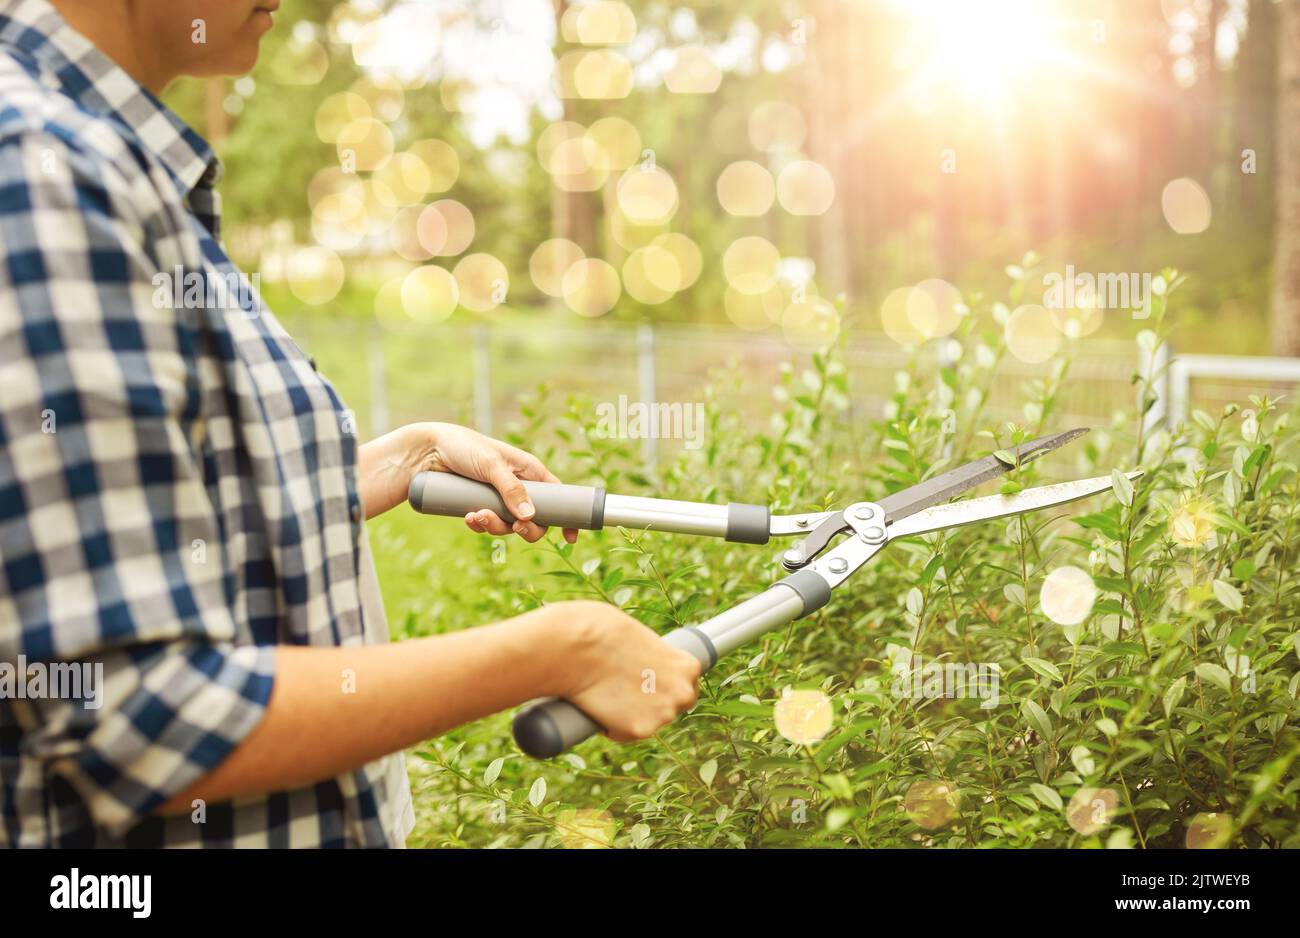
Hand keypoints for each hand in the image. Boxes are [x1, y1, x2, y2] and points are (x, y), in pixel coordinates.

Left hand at [418, 422, 577, 543]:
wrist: (426, 450)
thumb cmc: (463, 446)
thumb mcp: (491, 465)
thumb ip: (511, 489)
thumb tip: (530, 517)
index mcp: (529, 471)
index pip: (558, 496)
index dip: (566, 517)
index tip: (570, 538)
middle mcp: (518, 486)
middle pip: (536, 519)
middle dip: (526, 528)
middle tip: (515, 528)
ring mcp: (499, 498)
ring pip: (509, 525)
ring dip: (495, 526)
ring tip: (477, 516)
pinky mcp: (481, 505)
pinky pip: (488, 525)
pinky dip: (480, 525)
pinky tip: (468, 517)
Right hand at [546, 601, 701, 741]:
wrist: (577, 647)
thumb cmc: (602, 631)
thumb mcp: (639, 636)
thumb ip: (650, 656)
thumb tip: (641, 667)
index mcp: (687, 666)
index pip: (687, 684)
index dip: (666, 684)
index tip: (650, 682)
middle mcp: (682, 693)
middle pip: (674, 707)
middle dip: (654, 703)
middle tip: (626, 691)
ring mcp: (662, 715)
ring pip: (648, 722)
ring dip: (632, 715)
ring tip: (606, 694)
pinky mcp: (638, 731)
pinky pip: (624, 733)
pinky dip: (612, 726)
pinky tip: (598, 706)